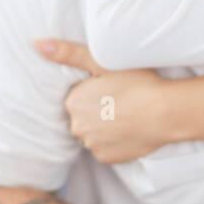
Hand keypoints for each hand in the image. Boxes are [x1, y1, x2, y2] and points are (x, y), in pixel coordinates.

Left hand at [33, 39, 171, 162]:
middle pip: (84, 118)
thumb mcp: (102, 61)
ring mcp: (92, 145)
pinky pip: (106, 150)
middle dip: (99, 111)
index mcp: (73, 102)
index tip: (114, 89)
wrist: (166, 111)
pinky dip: (115, 143)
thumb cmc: (137, 83)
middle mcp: (77, 126)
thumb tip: (37, 45)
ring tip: (128, 115)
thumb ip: (68, 53)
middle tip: (123, 101)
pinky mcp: (107, 158)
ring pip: (95, 134)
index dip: (97, 93)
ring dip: (106, 128)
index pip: (78, 98)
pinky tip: (130, 131)